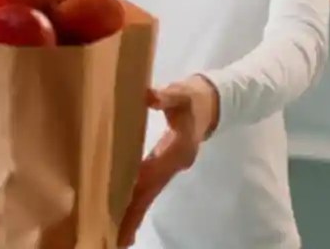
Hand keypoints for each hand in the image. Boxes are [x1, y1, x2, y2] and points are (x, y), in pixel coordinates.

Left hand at [117, 75, 218, 246]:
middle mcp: (174, 164)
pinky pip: (150, 188)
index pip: (152, 175)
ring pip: (150, 194)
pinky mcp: (166, 165)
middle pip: (150, 193)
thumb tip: (148, 96)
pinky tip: (126, 212)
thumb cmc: (193, 98)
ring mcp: (171, 167)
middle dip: (133, 215)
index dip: (137, 193)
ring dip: (134, 213)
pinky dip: (138, 202)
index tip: (122, 211)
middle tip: (116, 240)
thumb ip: (166, 96)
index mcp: (177, 150)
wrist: (213, 103)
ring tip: (118, 237)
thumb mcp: (181, 93)